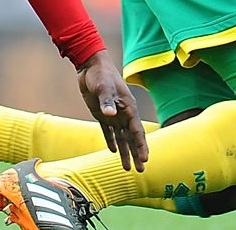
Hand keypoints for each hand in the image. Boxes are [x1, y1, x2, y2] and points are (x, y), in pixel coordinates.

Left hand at [76, 49, 148, 170]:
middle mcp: (123, 113)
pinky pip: (109, 131)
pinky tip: (114, 151)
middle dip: (137, 154)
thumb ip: (107, 101)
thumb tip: (110, 114)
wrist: (90, 65)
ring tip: (127, 168)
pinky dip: (112, 141)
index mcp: (129, 107)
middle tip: (141, 170)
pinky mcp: (101, 114)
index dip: (141, 146)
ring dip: (125, 152)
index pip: (137, 131)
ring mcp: (113, 114)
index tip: (145, 159)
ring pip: (121, 138)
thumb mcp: (103, 87)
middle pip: (132, 138)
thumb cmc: (101, 74)